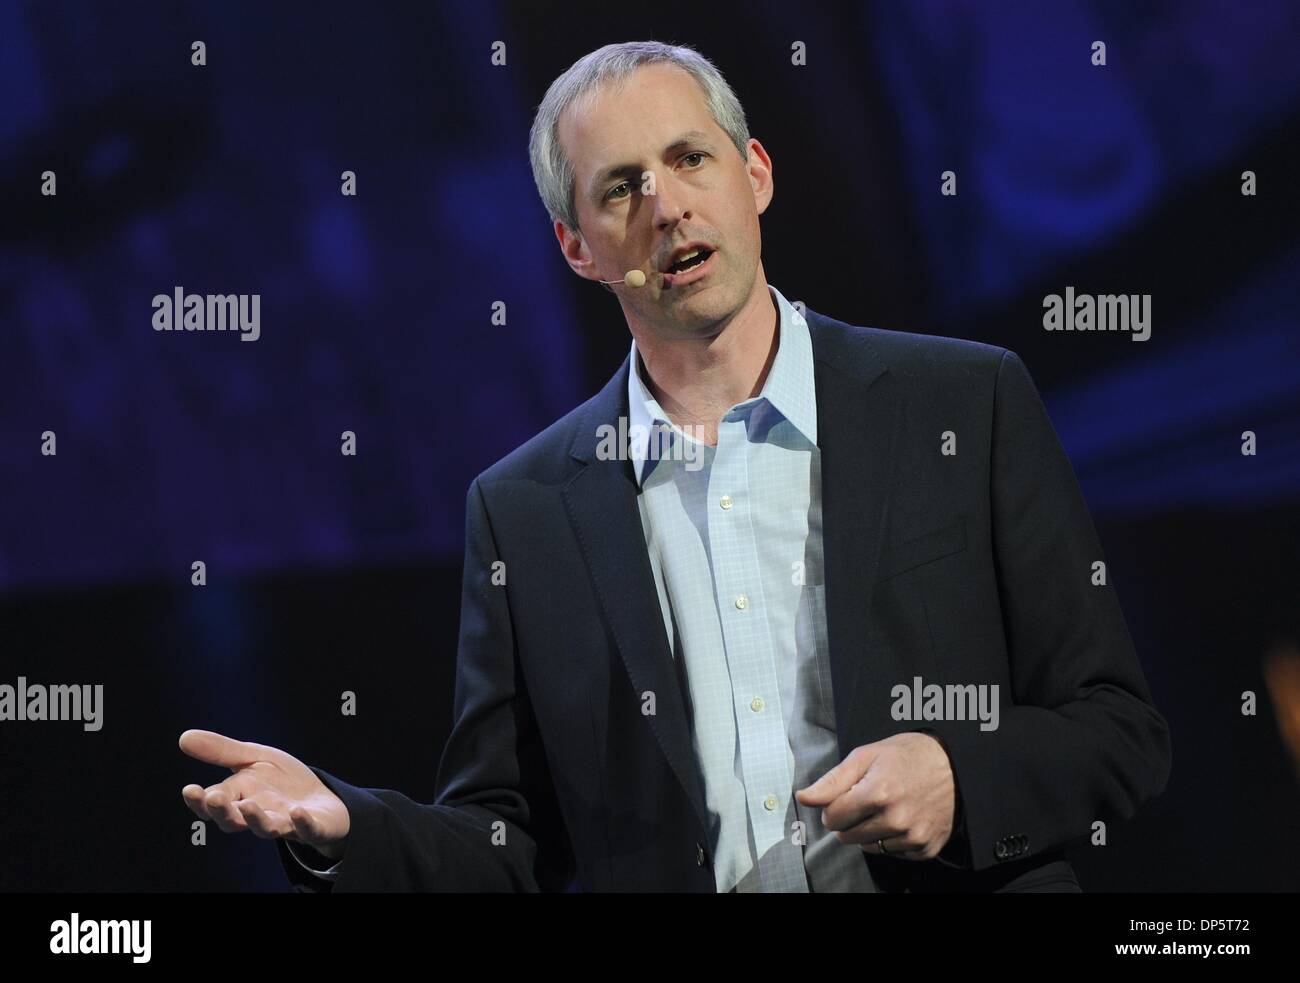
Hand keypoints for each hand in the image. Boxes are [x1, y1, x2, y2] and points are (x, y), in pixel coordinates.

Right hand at [179, 729, 350, 860]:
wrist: (322, 799)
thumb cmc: (282, 781)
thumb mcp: (255, 759)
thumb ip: (222, 752)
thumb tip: (183, 738)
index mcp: (240, 798)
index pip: (213, 803)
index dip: (200, 800)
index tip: (189, 790)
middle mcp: (258, 816)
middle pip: (234, 820)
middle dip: (223, 811)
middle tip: (214, 798)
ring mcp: (286, 824)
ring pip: (267, 828)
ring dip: (256, 819)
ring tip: (248, 805)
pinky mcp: (313, 827)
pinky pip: (308, 829)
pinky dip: (302, 822)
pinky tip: (298, 812)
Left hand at [795, 732, 954, 860]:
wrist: (954, 765)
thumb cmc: (905, 756)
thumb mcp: (865, 756)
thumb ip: (832, 781)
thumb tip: (803, 798)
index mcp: (877, 793)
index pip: (832, 818)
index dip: (835, 805)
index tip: (848, 794)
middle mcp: (896, 819)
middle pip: (846, 837)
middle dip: (850, 819)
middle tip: (868, 799)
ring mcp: (913, 836)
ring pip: (868, 847)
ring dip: (869, 831)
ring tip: (886, 808)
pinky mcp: (925, 848)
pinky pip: (892, 853)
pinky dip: (891, 840)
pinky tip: (902, 819)